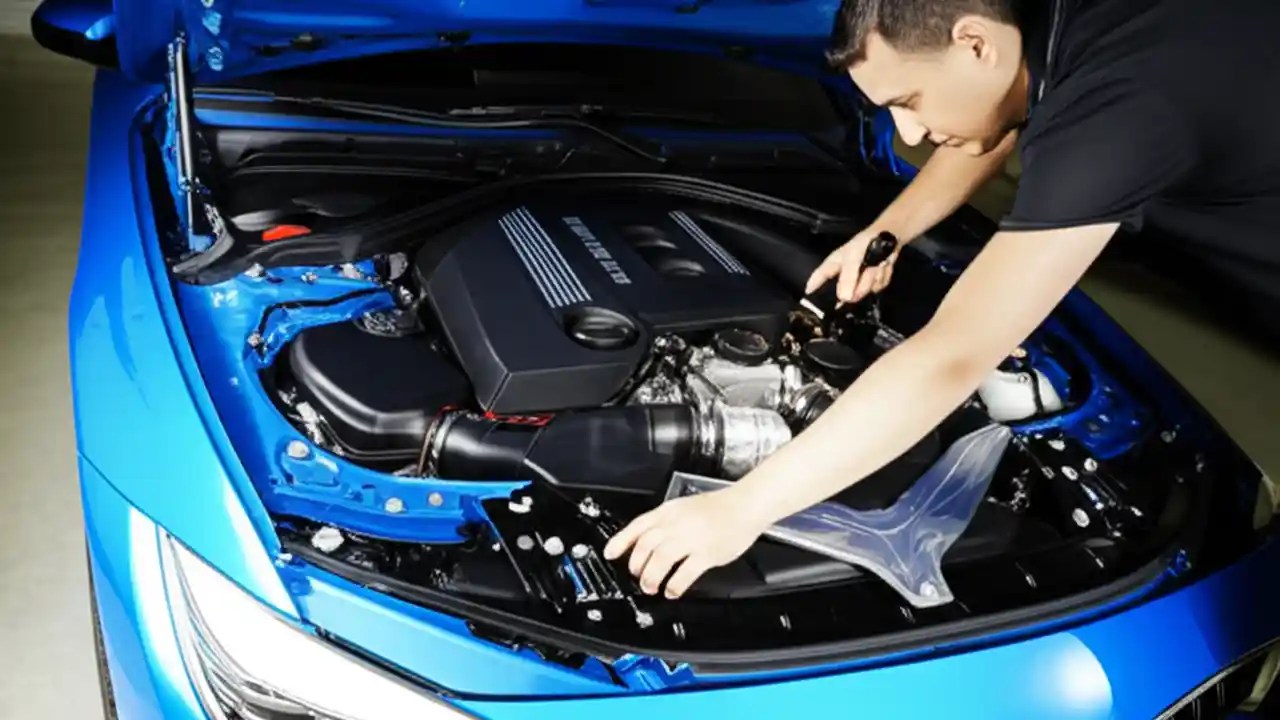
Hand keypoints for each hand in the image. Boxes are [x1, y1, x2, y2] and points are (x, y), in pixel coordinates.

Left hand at [603, 488, 768, 598]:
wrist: (744, 506)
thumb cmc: (717, 507)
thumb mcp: (683, 507)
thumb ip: (665, 522)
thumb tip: (647, 540)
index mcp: (668, 512)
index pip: (638, 526)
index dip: (621, 541)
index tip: (610, 553)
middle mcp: (676, 525)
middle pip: (646, 546)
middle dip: (637, 565)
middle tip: (637, 575)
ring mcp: (691, 539)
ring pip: (660, 560)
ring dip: (651, 577)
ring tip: (651, 586)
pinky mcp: (706, 554)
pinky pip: (684, 574)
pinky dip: (674, 585)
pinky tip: (672, 591)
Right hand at [805, 228, 902, 303]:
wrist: (890, 239)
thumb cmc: (866, 243)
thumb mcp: (853, 258)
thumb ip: (847, 278)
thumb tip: (844, 298)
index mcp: (834, 265)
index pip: (819, 277)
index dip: (813, 287)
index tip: (807, 297)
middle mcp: (845, 276)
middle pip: (845, 294)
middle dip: (858, 286)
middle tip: (866, 273)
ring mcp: (859, 282)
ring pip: (863, 291)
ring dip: (872, 279)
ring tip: (875, 266)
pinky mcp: (873, 284)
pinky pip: (876, 288)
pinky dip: (881, 278)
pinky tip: (882, 268)